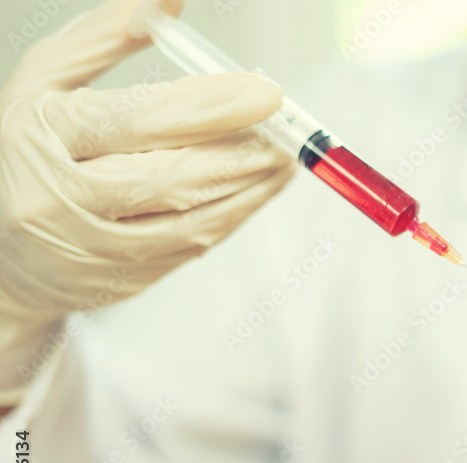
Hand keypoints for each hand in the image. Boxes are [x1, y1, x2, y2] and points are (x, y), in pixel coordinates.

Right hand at [0, 0, 295, 403]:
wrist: (2, 252)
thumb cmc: (28, 151)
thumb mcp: (43, 81)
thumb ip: (105, 36)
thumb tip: (171, 0)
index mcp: (43, 137)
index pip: (133, 121)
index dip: (206, 107)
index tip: (263, 93)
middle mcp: (65, 199)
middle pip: (170, 177)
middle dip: (242, 152)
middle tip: (287, 131)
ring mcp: (98, 248)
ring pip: (192, 220)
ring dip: (250, 189)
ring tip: (285, 160)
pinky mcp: (127, 280)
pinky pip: (194, 247)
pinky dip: (234, 215)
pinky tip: (258, 189)